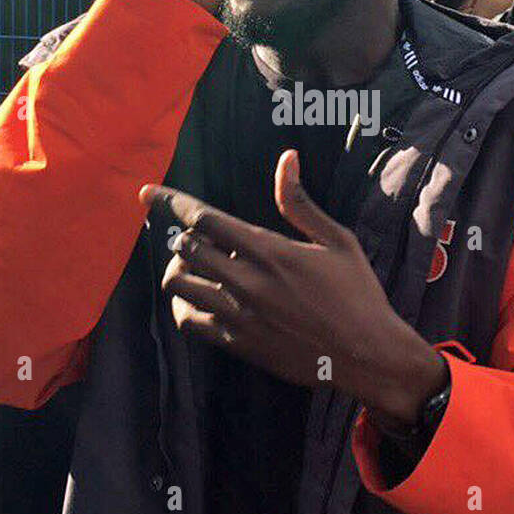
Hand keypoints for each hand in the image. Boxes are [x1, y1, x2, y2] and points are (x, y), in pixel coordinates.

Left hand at [142, 149, 447, 424]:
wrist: (365, 355)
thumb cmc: (357, 293)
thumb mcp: (337, 240)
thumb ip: (301, 202)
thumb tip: (286, 158)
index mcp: (269, 250)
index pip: (203, 218)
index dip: (171, 201)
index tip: (148, 193)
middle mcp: (247, 281)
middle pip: (185, 247)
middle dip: (183, 236)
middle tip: (197, 237)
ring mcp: (238, 314)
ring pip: (179, 284)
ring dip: (180, 269)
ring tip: (197, 267)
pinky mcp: (237, 342)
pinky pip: (189, 320)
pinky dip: (185, 305)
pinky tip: (200, 298)